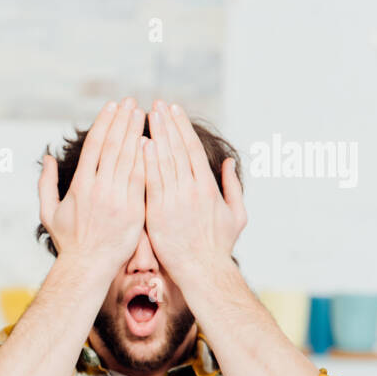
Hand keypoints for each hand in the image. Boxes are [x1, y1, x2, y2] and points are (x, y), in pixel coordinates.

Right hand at [39, 97, 146, 276]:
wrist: (88, 267)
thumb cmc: (68, 241)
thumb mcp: (48, 212)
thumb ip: (46, 183)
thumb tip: (49, 159)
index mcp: (80, 186)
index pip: (94, 146)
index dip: (104, 123)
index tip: (111, 106)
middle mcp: (99, 189)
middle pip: (113, 147)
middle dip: (123, 121)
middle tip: (131, 102)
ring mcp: (118, 200)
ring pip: (129, 159)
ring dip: (136, 134)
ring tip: (143, 114)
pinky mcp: (135, 211)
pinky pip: (142, 180)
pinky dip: (147, 159)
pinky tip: (152, 142)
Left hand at [143, 101, 245, 287]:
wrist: (202, 271)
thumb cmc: (219, 246)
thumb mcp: (237, 214)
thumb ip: (232, 187)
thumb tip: (229, 163)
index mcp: (209, 188)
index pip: (192, 149)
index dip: (182, 127)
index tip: (173, 109)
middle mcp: (192, 190)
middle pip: (177, 150)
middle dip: (166, 125)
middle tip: (156, 104)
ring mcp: (174, 201)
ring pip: (163, 162)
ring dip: (155, 136)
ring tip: (145, 116)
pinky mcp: (158, 214)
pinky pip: (151, 183)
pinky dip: (146, 162)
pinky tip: (140, 145)